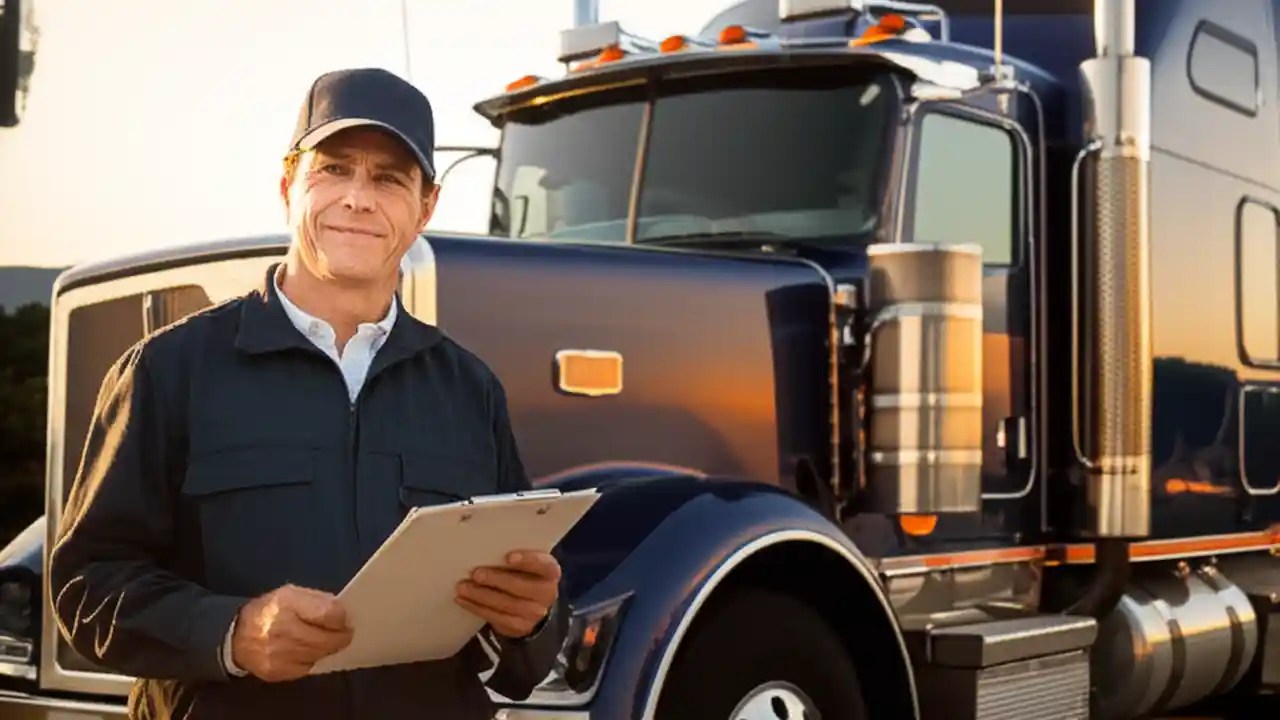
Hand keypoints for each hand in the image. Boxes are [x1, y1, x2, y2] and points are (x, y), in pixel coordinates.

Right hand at [231, 584, 353, 682]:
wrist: (237, 636)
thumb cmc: (270, 611)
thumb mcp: (291, 594)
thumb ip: (317, 600)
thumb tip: (342, 613)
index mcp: (287, 604)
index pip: (327, 613)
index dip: (341, 618)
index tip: (346, 619)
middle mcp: (281, 629)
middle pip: (326, 639)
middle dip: (341, 637)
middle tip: (346, 633)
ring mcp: (278, 654)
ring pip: (318, 655)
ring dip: (328, 649)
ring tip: (329, 641)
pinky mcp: (277, 672)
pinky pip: (307, 668)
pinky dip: (312, 660)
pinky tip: (309, 651)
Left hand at [455, 551, 560, 638]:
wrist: (532, 605)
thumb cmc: (523, 574)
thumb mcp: (526, 563)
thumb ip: (513, 556)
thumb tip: (484, 547)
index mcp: (550, 571)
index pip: (543, 565)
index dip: (528, 561)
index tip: (508, 557)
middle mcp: (547, 593)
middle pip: (521, 586)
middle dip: (496, 579)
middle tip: (476, 573)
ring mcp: (535, 613)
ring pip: (506, 604)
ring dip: (481, 595)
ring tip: (462, 587)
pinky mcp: (519, 627)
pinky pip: (496, 617)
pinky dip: (477, 608)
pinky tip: (463, 600)